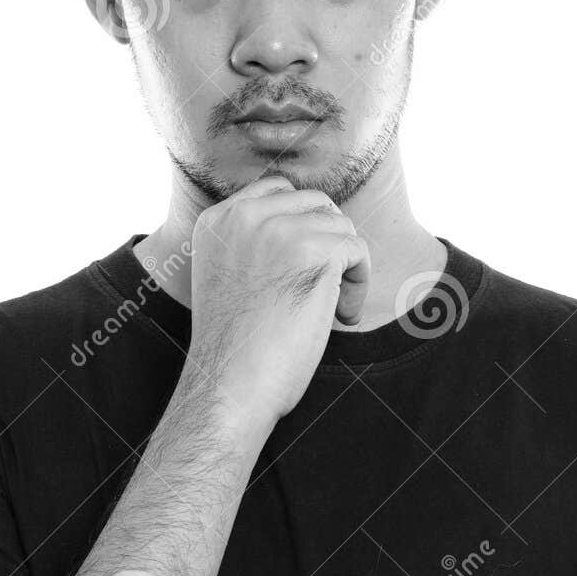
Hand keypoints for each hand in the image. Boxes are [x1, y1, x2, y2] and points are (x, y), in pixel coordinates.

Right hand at [184, 175, 370, 426]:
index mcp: (217, 221)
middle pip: (316, 204)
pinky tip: (342, 318)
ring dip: (346, 268)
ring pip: (341, 226)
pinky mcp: (311, 250)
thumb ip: (254, 245)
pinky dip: (359, 286)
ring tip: (334, 309)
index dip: (304, 225)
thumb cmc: (235, 350)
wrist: (231, 385)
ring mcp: (277, 229)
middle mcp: (243, 216)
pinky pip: (357, 250)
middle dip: (330, 245)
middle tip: (327, 290)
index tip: (307, 268)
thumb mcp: (229, 278)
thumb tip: (315, 225)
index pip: (278, 191)